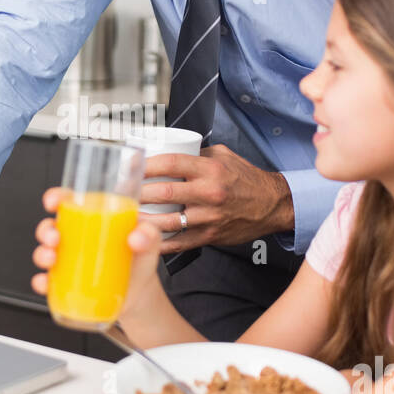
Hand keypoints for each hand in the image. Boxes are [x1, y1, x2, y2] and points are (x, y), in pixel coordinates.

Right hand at [30, 186, 164, 323]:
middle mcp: (75, 238)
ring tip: (52, 259)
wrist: (140, 292)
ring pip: (44, 252)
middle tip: (55, 238)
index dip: (55, 197)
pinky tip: (47, 283)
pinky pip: (47, 281)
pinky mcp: (66, 283)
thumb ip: (148, 234)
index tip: (53, 201)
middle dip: (45, 231)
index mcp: (91, 219)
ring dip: (42, 254)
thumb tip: (137, 236)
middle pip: (49, 227)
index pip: (67, 202)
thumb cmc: (139, 258)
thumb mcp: (150, 241)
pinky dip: (42, 282)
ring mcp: (68, 261)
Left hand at [138, 144, 292, 252]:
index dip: (146, 164)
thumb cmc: (245, 179)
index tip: (131, 164)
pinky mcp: (210, 235)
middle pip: (164, 192)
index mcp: (211, 169)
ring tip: (127, 215)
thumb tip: (168, 150)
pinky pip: (179, 242)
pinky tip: (145, 238)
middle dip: (138, 192)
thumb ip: (197, 153)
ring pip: (167, 221)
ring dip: (143, 219)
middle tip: (122, 191)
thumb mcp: (223, 156)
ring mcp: (209, 217)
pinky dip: (159, 242)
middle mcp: (210, 192)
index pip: (171, 162)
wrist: (272, 204)